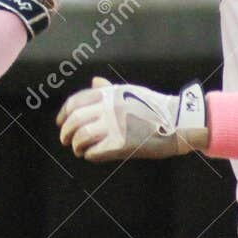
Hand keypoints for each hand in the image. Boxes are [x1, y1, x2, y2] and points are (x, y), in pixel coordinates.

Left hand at [56, 76, 204, 161]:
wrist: (178, 123)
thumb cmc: (155, 107)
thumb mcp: (131, 91)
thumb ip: (109, 88)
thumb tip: (94, 82)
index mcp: (109, 94)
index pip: (75, 102)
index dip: (63, 114)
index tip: (60, 122)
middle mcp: (108, 108)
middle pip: (74, 121)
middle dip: (65, 132)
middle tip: (66, 140)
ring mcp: (114, 127)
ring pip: (80, 137)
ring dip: (76, 145)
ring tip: (78, 149)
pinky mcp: (120, 145)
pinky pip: (93, 152)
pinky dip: (88, 154)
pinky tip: (91, 154)